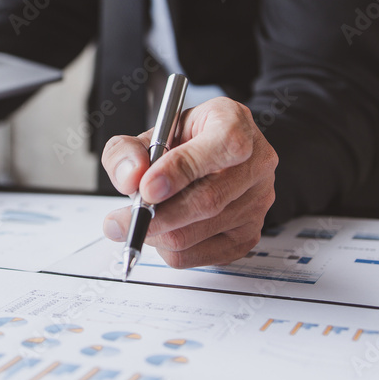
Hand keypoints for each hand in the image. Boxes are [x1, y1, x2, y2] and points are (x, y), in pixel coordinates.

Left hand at [101, 97, 276, 268]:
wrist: (205, 156)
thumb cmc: (183, 142)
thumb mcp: (147, 133)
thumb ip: (127, 150)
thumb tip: (129, 178)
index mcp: (234, 123)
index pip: (223, 146)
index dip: (182, 170)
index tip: (147, 187)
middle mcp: (256, 163)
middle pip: (208, 200)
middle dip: (156, 215)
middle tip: (122, 220)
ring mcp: (257, 203)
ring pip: (198, 233)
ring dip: (157, 233)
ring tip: (141, 219)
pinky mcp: (248, 236)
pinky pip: (200, 256)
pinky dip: (170, 250)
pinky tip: (163, 230)